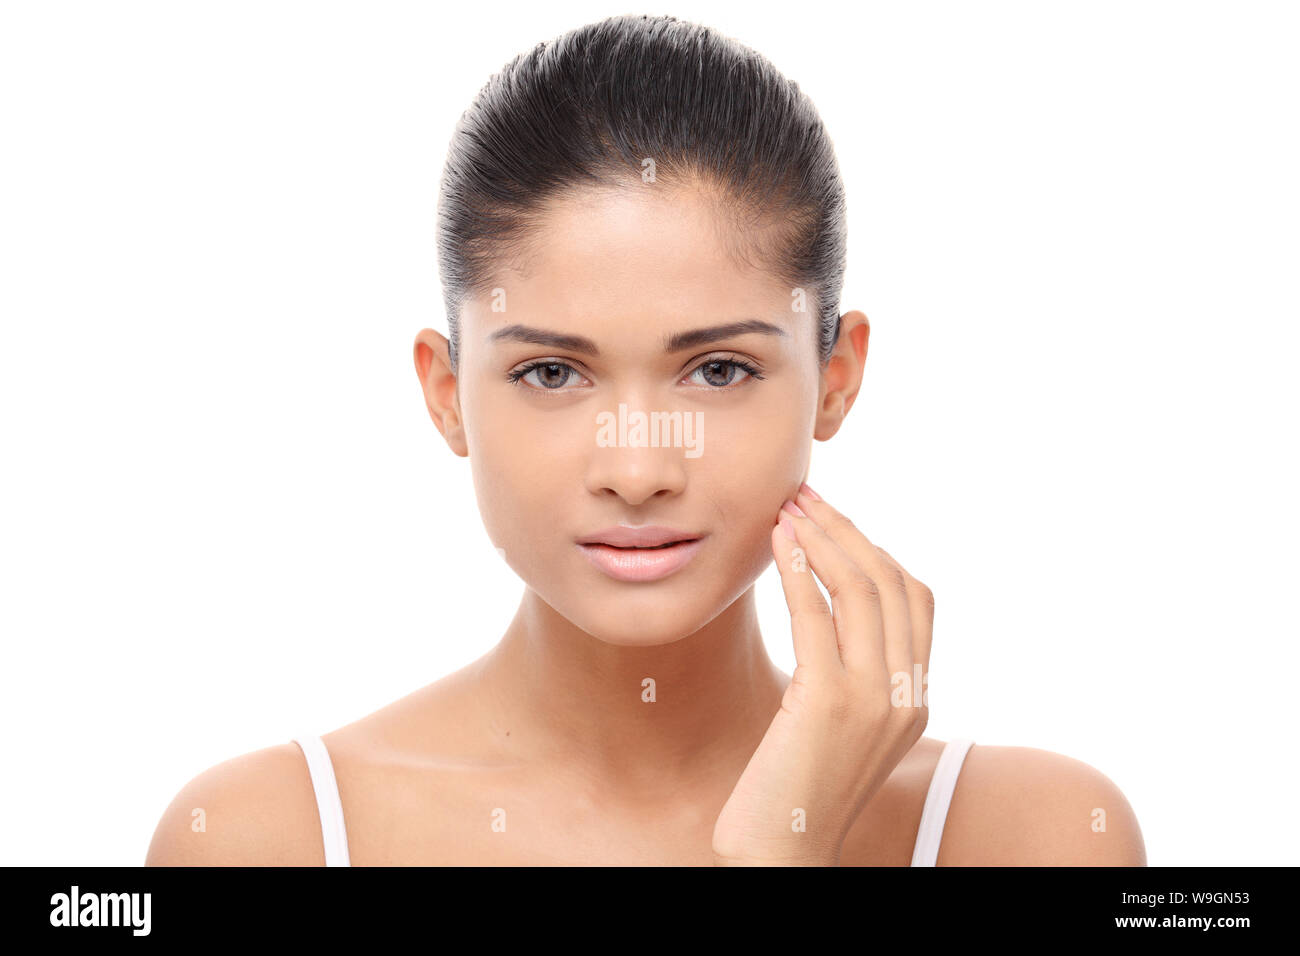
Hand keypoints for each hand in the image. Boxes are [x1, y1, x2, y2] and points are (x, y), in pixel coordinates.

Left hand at [711, 483, 933, 865]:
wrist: (781, 855)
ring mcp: (874, 700)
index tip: (834, 520)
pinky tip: (778, 545)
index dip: (876, 549)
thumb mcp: (837, 725)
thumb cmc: (795, 789)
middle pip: (891, 583)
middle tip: (805, 498)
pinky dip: (799, 571)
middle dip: (846, 531)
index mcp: (916, 698)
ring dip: (822, 539)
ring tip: (787, 510)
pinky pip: (818, 617)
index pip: (917, 599)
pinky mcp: (829, 704)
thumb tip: (824, 609)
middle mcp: (906, 695)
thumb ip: (849, 674)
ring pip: (862, 591)